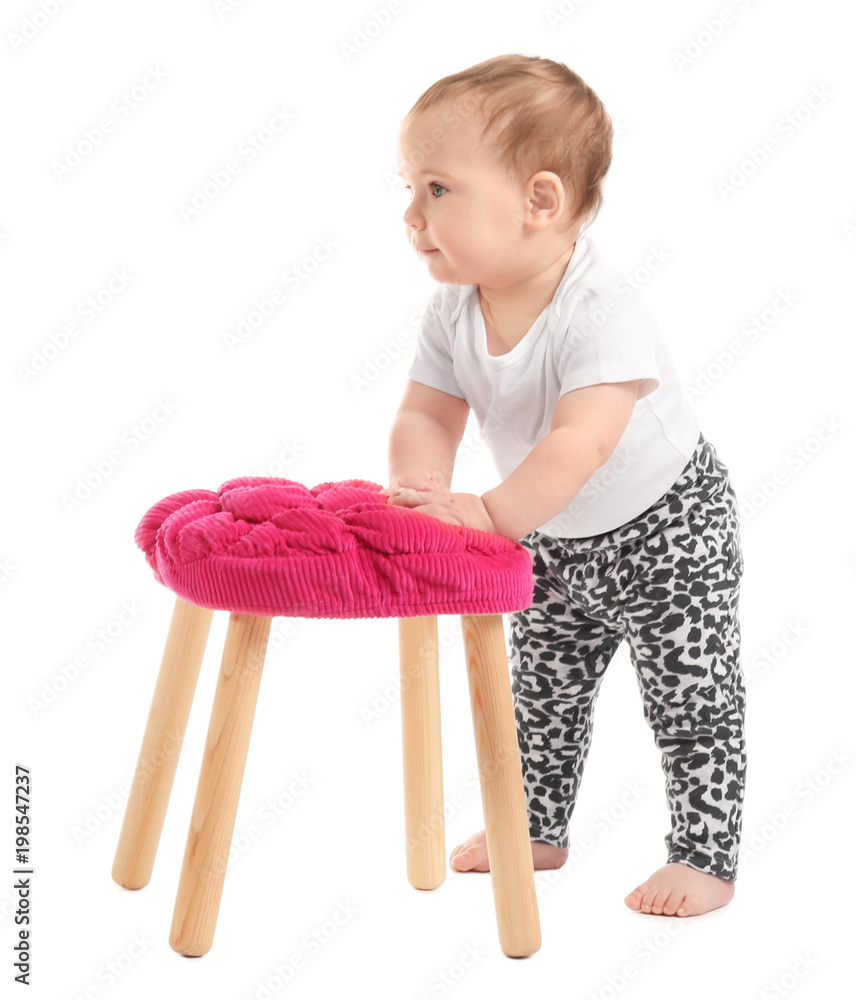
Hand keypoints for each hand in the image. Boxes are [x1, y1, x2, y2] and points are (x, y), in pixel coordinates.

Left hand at [382, 475, 496, 532]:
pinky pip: (442, 523)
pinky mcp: (457, 524)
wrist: (494, 517)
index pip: (426, 485)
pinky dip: (431, 524)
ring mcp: (451, 512)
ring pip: (429, 509)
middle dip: (403, 497)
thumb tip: (432, 475)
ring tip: (396, 511)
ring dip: (412, 510)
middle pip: (422, 496)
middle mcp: (446, 502)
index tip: (396, 482)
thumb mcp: (456, 496)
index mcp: (445, 495)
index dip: (411, 483)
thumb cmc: (472, 510)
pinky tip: (419, 526)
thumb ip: (441, 487)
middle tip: (387, 499)